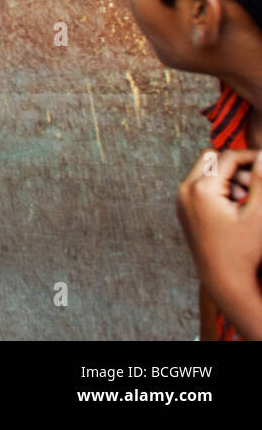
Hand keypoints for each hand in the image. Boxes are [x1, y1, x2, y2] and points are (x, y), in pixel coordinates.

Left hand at [177, 148, 261, 336]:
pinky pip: (201, 186)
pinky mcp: (184, 208)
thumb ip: (261, 181)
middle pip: (212, 158)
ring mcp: (182, 200)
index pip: (228, 157)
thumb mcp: (259, 214)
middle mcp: (185, 190)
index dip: (251, 157)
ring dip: (228, 177)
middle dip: (236, 166)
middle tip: (255, 183)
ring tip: (247, 198)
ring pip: (206, 171)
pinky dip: (219, 188)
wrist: (224, 279)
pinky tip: (237, 206)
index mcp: (201, 189)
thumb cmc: (244, 250)